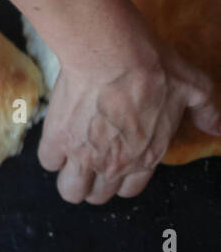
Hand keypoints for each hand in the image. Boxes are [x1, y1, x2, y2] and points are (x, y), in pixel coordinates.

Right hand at [38, 29, 220, 203]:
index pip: (129, 190)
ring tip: (70, 156)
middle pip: (96, 196)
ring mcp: (84, 155)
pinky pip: (48, 162)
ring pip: (69, 190)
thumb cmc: (155, 71)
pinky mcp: (58, 139)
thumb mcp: (194, 89)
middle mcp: (114, 165)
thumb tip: (219, 128)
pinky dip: (52, 153)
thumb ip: (208, 113)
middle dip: (93, 182)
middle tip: (90, 160)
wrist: (113, 55)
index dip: (120, 180)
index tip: (116, 164)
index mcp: (146, 157)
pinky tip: (58, 137)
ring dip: (69, 177)